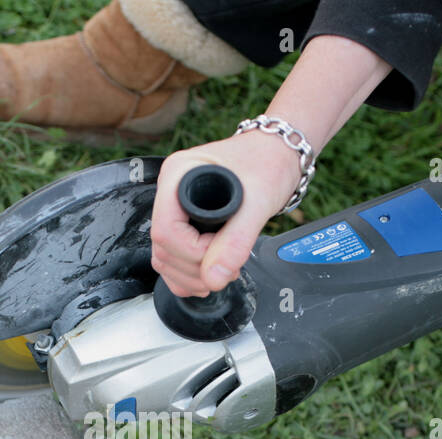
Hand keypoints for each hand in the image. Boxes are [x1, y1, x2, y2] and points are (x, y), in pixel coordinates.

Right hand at [151, 131, 299, 296]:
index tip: (223, 248)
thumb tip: (213, 279)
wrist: (277, 155)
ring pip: (165, 259)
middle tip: (230, 267)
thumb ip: (235, 242)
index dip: (193, 252)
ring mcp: (175, 208)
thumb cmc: (268, 163)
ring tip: (226, 270)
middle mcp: (170, 191)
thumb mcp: (257, 202)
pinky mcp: (184, 223)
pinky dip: (189, 276)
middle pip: (163, 249)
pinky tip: (211, 274)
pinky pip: (173, 260)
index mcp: (178, 174)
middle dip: (196, 268)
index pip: (166, 230)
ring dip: (193, 276)